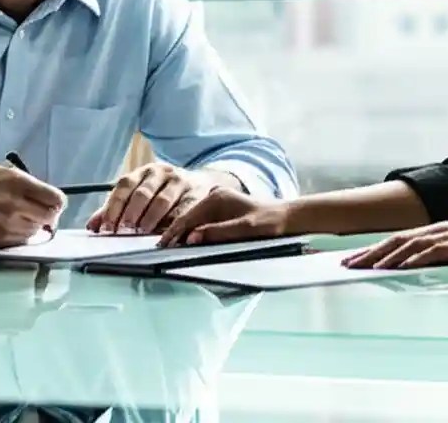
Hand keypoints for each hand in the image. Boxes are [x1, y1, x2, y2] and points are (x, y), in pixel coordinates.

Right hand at [0, 162, 65, 248]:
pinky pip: (16, 243)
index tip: (53, 206)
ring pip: (33, 233)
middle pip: (48, 218)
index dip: (56, 204)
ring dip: (30, 227)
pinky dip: (15, 237)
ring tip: (13, 217)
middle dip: (46, 217)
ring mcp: (2, 225)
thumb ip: (24, 185)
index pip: (56, 200)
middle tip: (37, 215)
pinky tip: (2, 226)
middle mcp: (13, 204)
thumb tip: (44, 198)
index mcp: (17, 182)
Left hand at [86, 163, 235, 234]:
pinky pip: (184, 209)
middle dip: (131, 214)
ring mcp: (179, 181)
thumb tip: (91, 227)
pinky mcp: (195, 193)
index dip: (114, 208)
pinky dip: (174, 223)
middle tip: (124, 232)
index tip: (107, 228)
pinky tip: (166, 234)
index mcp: (142, 172)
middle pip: (142, 193)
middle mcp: (160, 172)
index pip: (124, 186)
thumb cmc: (162, 193)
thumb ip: (115, 210)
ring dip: (151, 219)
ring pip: (163, 200)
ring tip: (143, 233)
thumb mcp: (138, 195)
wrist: (200, 183)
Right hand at [159, 187, 289, 246]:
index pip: (187, 216)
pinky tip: (186, 244)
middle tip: (159, 250)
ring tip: (168, 248)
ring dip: (182, 234)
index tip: (161, 246)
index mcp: (217, 197)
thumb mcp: (245, 229)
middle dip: (174, 233)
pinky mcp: (222, 213)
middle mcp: (214, 197)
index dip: (173, 232)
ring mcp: (218, 205)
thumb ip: (217, 233)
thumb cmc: (269, 224)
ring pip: (193, 221)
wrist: (288, 218)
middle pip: (187, 217)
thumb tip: (190, 238)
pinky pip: (201, 224)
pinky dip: (192, 234)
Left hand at [342, 209, 447, 269]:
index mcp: (435, 231)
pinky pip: (433, 252)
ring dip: (384, 256)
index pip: (396, 240)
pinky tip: (400, 266)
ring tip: (364, 267)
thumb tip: (421, 268)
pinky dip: (414, 258)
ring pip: (408, 245)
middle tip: (345, 264)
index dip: (372, 249)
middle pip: (394, 241)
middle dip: (367, 253)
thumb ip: (442, 254)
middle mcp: (436, 230)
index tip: (352, 259)